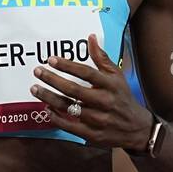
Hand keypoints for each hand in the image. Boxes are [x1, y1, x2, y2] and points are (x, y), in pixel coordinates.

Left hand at [29, 34, 150, 151]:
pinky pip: (69, 126)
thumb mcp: (117, 76)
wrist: (137, 128)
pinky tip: (47, 108)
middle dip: (52, 80)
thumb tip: (91, 37)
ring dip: (49, 97)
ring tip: (35, 88)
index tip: (51, 59)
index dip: (67, 65)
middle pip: (74, 90)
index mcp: (110, 85)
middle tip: (38, 71)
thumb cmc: (122, 97)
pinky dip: (56, 117)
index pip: (86, 73)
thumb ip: (101, 58)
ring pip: (68, 107)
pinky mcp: (92, 134)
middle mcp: (104, 102)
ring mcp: (98, 119)